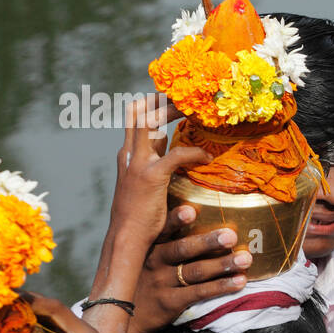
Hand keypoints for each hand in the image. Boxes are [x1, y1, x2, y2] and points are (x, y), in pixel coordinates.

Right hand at [107, 98, 208, 249]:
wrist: (126, 238)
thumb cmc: (140, 216)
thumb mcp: (147, 184)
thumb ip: (157, 165)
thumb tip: (172, 152)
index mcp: (129, 155)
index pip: (137, 118)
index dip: (154, 103)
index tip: (175, 96)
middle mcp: (130, 154)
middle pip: (140, 111)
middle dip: (161, 98)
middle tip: (186, 95)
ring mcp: (139, 163)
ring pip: (151, 122)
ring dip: (174, 112)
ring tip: (197, 112)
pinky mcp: (151, 176)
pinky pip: (177, 155)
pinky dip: (194, 153)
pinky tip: (207, 158)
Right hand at [131, 205, 249, 332]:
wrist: (127, 316)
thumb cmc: (144, 277)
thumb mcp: (146, 254)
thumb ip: (167, 237)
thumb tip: (198, 210)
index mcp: (150, 245)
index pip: (163, 229)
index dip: (175, 219)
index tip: (191, 209)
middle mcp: (153, 261)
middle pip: (183, 249)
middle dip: (208, 242)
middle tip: (231, 236)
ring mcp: (161, 282)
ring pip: (195, 271)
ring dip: (222, 264)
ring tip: (245, 258)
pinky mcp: (170, 302)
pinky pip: (199, 293)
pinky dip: (221, 286)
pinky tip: (240, 281)